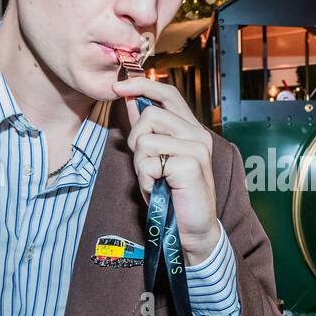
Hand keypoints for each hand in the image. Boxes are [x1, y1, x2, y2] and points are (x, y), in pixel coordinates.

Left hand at [111, 75, 218, 264]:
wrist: (193, 230)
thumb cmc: (173, 196)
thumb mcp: (157, 158)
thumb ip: (148, 130)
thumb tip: (129, 100)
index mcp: (192, 130)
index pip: (168, 94)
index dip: (141, 85)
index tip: (117, 87)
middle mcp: (198, 135)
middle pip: (149, 114)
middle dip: (135, 139)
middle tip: (144, 163)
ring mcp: (196, 149)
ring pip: (145, 138)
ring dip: (140, 163)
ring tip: (152, 180)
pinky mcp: (190, 165)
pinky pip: (148, 162)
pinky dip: (144, 179)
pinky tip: (157, 189)